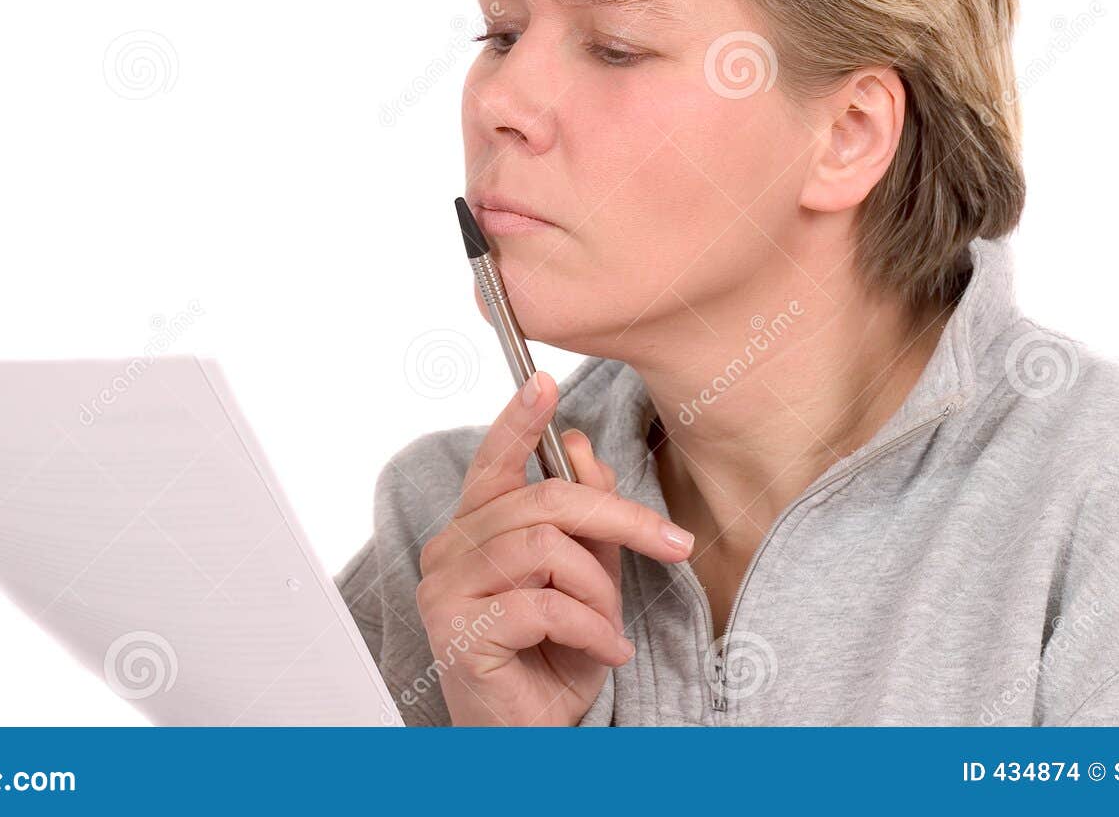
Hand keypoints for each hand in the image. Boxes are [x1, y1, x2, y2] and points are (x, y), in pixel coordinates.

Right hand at [414, 370, 694, 724]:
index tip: (542, 382)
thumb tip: (580, 447)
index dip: (519, 421)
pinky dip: (591, 629)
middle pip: (543, 502)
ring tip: (610, 625)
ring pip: (545, 549)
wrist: (531, 736)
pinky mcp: (456, 632)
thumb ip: (583, 517)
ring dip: (599, 589)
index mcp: (476, 529)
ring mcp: (445, 590)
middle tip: (673, 544)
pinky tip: (606, 652)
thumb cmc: (552, 658)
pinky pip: (542, 605)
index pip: (495, 463)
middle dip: (620, 519)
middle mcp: (450, 551)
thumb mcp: (584, 578)